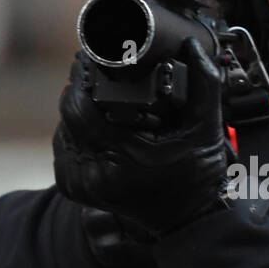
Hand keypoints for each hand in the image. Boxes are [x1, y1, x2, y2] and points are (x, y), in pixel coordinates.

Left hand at [53, 38, 228, 238]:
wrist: (188, 221)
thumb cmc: (198, 178)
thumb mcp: (206, 128)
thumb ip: (204, 84)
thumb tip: (191, 46)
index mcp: (122, 158)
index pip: (79, 108)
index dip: (80, 78)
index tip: (88, 60)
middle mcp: (95, 174)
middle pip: (67, 116)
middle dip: (78, 91)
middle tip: (91, 73)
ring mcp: (82, 184)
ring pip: (62, 131)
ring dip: (75, 112)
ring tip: (95, 99)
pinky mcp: (74, 188)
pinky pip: (62, 149)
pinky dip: (73, 134)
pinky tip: (91, 126)